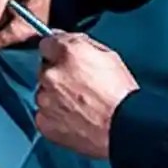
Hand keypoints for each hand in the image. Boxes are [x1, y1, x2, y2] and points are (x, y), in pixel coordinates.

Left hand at [35, 33, 138, 159]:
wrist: (123, 127)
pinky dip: (55, 115)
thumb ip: (82, 44)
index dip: (57, 50)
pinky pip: (44, 114)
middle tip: (80, 86)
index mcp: (68, 52)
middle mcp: (51, 74)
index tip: (63, 57)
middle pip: (45, 69)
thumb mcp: (109, 56)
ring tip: (80, 105)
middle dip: (58, 74)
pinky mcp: (44, 122)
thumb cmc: (120, 94)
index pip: (47, 43)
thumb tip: (67, 39)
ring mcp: (45, 99)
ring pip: (44, 92)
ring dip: (55, 96)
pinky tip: (74, 118)